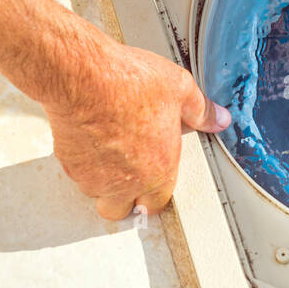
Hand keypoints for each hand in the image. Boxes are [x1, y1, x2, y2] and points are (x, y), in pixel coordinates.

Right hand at [43, 42, 229, 219]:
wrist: (84, 77)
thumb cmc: (127, 83)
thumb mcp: (178, 87)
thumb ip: (200, 109)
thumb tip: (218, 119)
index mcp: (158, 168)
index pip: (158, 202)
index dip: (154, 193)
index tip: (152, 179)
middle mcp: (126, 181)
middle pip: (122, 210)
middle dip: (124, 198)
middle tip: (127, 173)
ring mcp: (94, 177)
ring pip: (96, 193)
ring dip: (101, 180)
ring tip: (106, 152)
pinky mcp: (70, 165)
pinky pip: (76, 174)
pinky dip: (82, 163)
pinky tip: (88, 139)